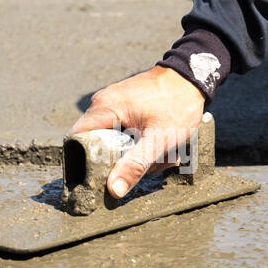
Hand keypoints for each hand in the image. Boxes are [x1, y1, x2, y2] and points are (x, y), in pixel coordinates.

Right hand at [68, 65, 205, 197]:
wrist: (192, 78)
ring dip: (135, 153)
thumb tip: (113, 189)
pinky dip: (140, 143)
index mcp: (103, 108)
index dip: (83, 162)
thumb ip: (135, 165)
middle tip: (147, 164)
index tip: (100, 177)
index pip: (75, 140)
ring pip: (112, 140)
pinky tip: (158, 144)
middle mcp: (102, 103)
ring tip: (160, 154)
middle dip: (120, 160)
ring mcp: (113, 104)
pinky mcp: (124, 107)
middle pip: (96, 143)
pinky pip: (123, 132)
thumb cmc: (178, 104)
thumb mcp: (159, 139)